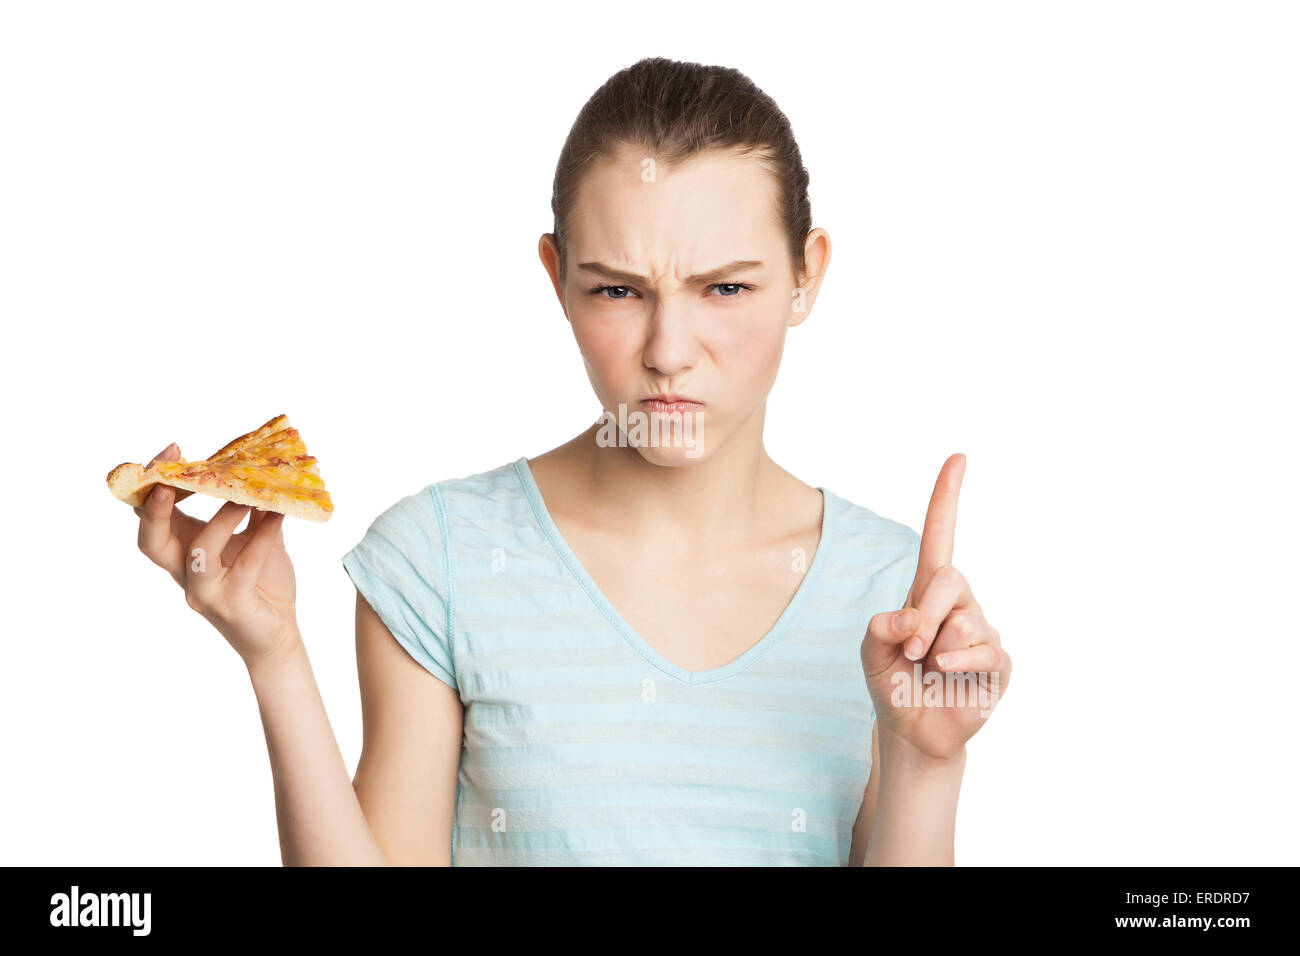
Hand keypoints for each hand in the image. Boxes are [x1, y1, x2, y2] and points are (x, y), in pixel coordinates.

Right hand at [133, 442, 299, 667]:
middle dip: (157, 504)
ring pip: (197, 552)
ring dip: (220, 519)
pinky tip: (279, 517)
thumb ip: (254, 510)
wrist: (277, 636)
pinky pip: (243, 567)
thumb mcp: (257, 540)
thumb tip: (263, 471)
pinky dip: (261, 538)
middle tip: (174, 472)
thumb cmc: (262, 585)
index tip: (172, 451)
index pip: (152, 515)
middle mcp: (185, 573)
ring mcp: (204, 592)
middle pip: (151, 540)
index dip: (153, 484)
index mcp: (184, 550)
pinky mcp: (231, 605)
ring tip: (244, 495)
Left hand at [861, 454, 1010, 764]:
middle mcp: (960, 604)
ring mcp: (982, 632)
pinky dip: (959, 661)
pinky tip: (946, 673)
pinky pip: (986, 651)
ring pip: (966, 619)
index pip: (940, 536)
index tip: (958, 458)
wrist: (912, 731)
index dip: (946, 497)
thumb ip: (880, 629)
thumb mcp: (870, 652)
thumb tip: (911, 620)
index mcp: (926, 591)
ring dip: (938, 646)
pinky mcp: (998, 663)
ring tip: (928, 668)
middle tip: (911, 647)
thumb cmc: (892, 682)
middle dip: (926, 612)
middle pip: (950, 578)